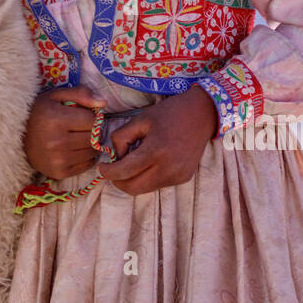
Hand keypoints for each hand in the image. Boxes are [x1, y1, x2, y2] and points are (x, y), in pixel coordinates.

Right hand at [23, 86, 105, 178]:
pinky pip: (87, 164)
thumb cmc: (39, 113)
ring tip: (77, 138)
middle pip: (94, 137)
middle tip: (81, 127)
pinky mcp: (60, 172)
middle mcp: (57, 142)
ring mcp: (58, 159)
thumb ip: (81, 94)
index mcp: (55, 119)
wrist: (16, 138)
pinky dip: (85, 157)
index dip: (91, 117)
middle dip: (92, 131)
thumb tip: (103, 104)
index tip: (82, 116)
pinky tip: (73, 150)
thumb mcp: (56, 96)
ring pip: (93, 152)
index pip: (92, 120)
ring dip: (90, 144)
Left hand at [96, 85, 216, 195]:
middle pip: (133, 188)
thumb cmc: (168, 113)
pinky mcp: (184, 178)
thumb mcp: (140, 119)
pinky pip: (158, 185)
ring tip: (133, 162)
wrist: (202, 114)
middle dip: (118, 181)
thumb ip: (121, 138)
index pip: (124, 172)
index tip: (101, 167)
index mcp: (156, 151)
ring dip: (133, 180)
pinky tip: (149, 162)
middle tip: (113, 170)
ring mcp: (178, 176)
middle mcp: (168, 168)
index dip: (108, 172)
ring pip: (145, 189)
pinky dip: (148, 178)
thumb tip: (115, 157)